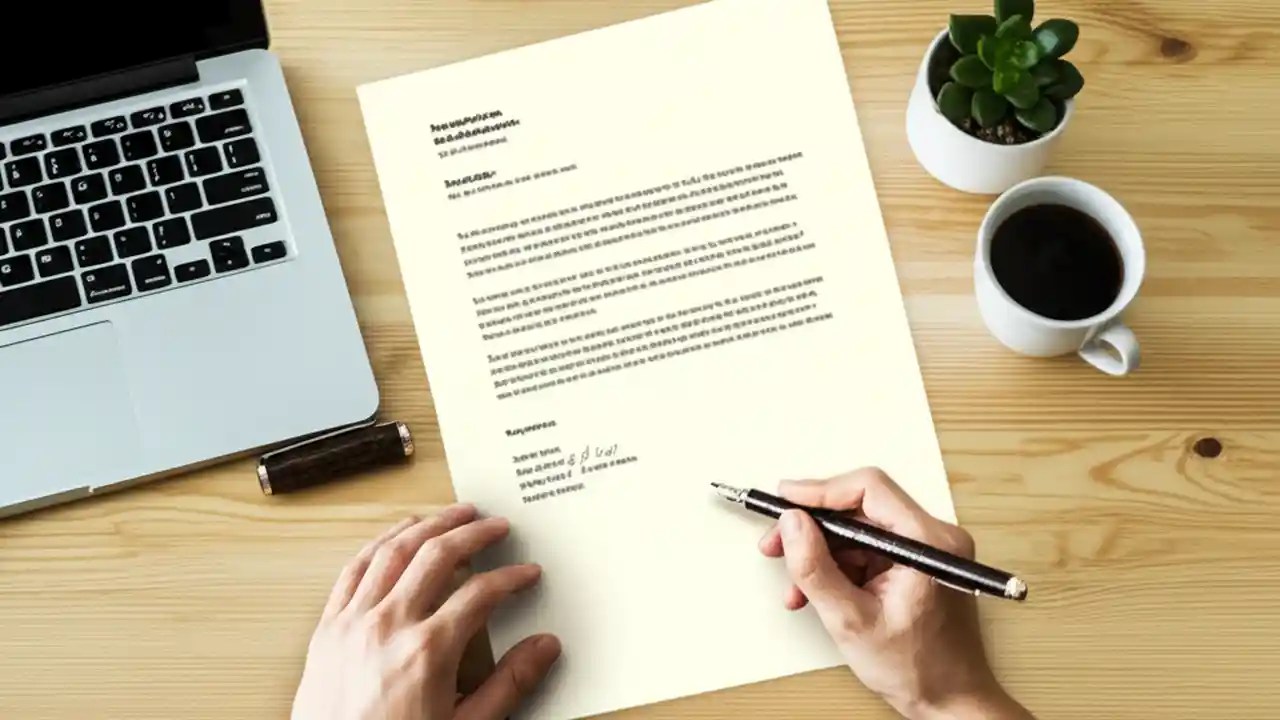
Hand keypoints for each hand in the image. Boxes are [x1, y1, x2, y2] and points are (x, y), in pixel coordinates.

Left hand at [291, 505, 560, 719]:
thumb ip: (508, 684)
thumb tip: (545, 648)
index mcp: (427, 651)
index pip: (480, 593)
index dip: (510, 578)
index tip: (525, 573)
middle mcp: (388, 626)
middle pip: (437, 556)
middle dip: (472, 533)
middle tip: (494, 525)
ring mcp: (352, 623)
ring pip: (393, 551)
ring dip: (427, 526)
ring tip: (451, 515)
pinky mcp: (327, 629)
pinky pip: (353, 570)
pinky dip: (378, 545)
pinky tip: (395, 538)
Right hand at [758, 469, 1033, 719]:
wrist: (950, 701)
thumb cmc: (921, 669)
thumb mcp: (851, 620)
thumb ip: (816, 568)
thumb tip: (792, 525)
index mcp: (928, 543)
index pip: (869, 489)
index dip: (821, 490)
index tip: (786, 498)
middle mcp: (933, 538)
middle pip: (860, 509)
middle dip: (814, 527)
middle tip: (778, 542)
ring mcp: (926, 551)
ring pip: (859, 532)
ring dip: (823, 553)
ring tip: (796, 582)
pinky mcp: (916, 564)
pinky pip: (868, 551)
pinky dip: (840, 567)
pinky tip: (818, 590)